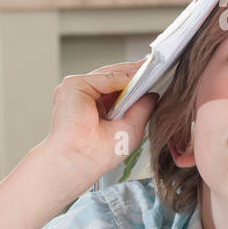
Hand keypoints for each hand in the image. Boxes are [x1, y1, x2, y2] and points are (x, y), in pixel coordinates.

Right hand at [42, 60, 158, 182]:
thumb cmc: (97, 154)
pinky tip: (134, 78)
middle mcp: (86, 99)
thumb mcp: (131, 128)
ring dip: (129, 74)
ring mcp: (78, 91)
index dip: (135, 83)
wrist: (80, 159)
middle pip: (113, 79)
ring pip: (108, 75)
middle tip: (155, 69)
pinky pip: (101, 76)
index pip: (117, 90)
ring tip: (149, 71)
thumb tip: (152, 94)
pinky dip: (119, 77)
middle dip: (134, 75)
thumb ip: (142, 108)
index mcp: (97, 110)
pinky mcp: (73, 86)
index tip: (153, 76)